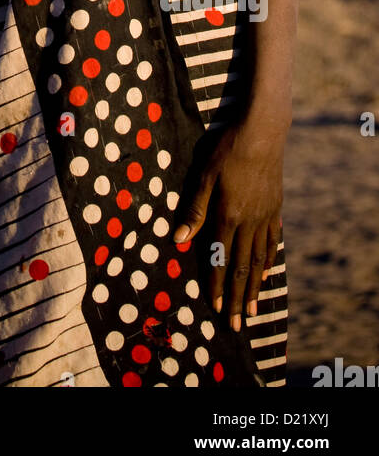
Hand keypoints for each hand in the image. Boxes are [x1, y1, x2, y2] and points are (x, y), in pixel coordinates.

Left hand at [173, 119, 284, 331]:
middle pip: (242, 267)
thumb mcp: (205, 176)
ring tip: (253, 309)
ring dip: (254, 286)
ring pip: (259, 259)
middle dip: (237, 298)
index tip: (215, 308)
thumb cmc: (227, 149)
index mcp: (228, 215)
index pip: (220, 259)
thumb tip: (179, 240)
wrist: (263, 132)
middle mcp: (249, 221)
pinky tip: (266, 271)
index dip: (217, 285)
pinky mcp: (276, 208)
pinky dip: (268, 260)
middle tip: (236, 324)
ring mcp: (265, 216)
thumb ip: (194, 209)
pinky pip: (272, 241)